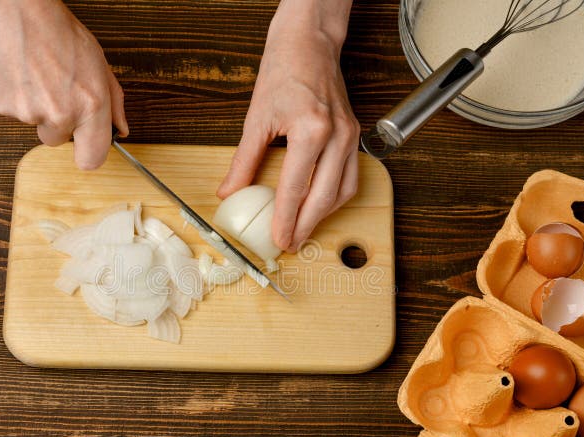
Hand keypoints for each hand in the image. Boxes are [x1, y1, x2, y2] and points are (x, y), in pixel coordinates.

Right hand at [0, 0, 127, 169]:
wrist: (9, 9)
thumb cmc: (55, 30)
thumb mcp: (98, 62)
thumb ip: (113, 101)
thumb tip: (120, 129)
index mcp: (90, 106)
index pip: (91, 159)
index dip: (88, 153)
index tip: (85, 146)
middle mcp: (60, 114)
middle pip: (56, 140)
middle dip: (56, 121)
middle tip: (54, 88)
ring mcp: (28, 113)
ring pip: (33, 123)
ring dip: (35, 106)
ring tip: (35, 73)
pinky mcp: (0, 106)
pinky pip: (10, 111)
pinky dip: (13, 96)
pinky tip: (18, 71)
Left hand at [217, 0, 357, 251]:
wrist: (309, 44)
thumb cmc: (284, 72)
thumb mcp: (256, 118)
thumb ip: (244, 161)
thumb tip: (229, 192)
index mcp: (311, 129)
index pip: (295, 187)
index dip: (285, 218)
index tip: (278, 239)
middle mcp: (336, 135)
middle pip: (323, 197)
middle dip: (305, 226)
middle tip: (290, 244)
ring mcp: (350, 136)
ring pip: (343, 191)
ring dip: (324, 216)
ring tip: (303, 230)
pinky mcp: (354, 135)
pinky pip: (351, 177)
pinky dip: (335, 197)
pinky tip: (319, 206)